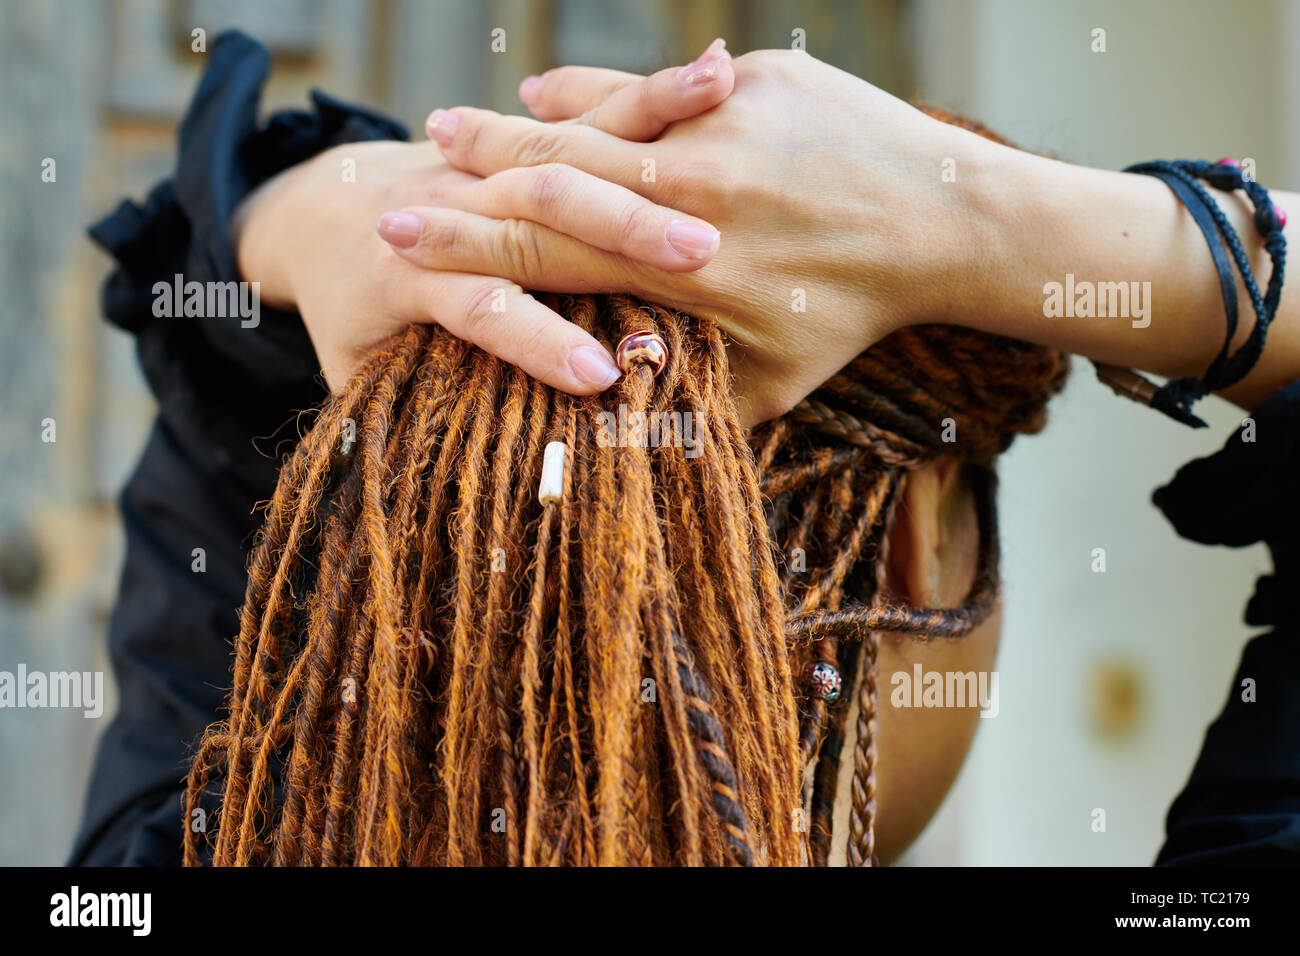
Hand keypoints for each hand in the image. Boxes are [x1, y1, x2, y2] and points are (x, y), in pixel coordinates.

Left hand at [231, 53, 734, 393]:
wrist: (319, 211)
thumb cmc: (351, 304)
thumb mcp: (353, 363)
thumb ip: (391, 409)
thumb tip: (415, 487)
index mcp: (415, 274)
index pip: (482, 304)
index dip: (536, 338)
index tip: (597, 378)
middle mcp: (458, 204)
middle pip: (547, 214)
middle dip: (624, 227)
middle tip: (698, 249)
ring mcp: (494, 163)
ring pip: (578, 145)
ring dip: (650, 124)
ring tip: (724, 107)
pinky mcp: (530, 142)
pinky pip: (597, 115)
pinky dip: (653, 94)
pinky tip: (718, 75)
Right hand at [396, 49, 990, 422]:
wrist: (952, 219)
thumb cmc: (855, 312)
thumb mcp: (773, 380)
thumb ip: (691, 403)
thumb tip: (615, 424)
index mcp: (681, 267)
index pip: (542, 247)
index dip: (461, 240)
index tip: (393, 234)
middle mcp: (689, 190)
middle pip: (545, 173)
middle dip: (462, 172)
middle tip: (398, 168)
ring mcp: (719, 126)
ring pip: (589, 120)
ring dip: (511, 125)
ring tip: (450, 125)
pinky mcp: (752, 84)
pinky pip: (649, 86)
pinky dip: (591, 92)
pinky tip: (542, 91)